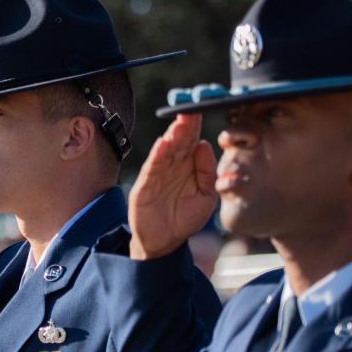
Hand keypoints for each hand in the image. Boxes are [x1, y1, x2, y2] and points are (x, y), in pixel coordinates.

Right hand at [127, 115, 218, 259]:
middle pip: (178, 143)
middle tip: (190, 110)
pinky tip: (162, 145)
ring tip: (179, 125)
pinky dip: (156, 157)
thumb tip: (204, 145)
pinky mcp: (144, 188)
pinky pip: (151, 170)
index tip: (201, 109)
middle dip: (184, 126)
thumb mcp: (206, 195)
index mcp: (187, 167)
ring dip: (171, 138)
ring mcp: (157, 176)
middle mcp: (171, 167)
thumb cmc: (185, 218)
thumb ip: (207, 172)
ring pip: (165, 153)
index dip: (195, 126)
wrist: (166, 242)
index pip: (191, 141)